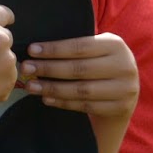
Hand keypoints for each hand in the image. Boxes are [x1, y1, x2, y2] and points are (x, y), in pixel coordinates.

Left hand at [20, 32, 138, 119]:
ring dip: (52, 88)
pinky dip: (63, 102)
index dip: (54, 49)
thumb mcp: (99, 49)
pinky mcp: (119, 108)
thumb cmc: (103, 65)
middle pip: (79, 69)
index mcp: (116, 45)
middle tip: (26, 68)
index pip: (80, 47)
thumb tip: (38, 48)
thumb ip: (77, 47)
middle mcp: (124, 66)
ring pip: (81, 90)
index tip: (32, 50)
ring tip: (31, 86)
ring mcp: (124, 89)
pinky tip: (46, 98)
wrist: (127, 91)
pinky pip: (85, 106)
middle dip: (49, 68)